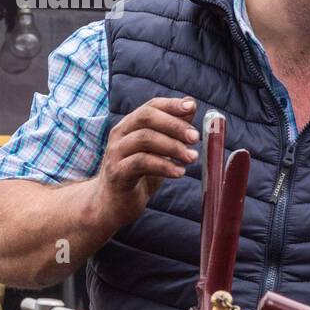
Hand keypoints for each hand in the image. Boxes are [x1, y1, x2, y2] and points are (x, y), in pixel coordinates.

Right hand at [92, 97, 199, 228]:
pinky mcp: (117, 172)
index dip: (172, 104)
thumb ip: (173, 129)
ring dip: (173, 146)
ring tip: (192, 158)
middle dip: (174, 125)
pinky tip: (179, 172)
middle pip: (146, 117)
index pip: (151, 106)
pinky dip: (164, 166)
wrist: (113, 204)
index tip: (192, 107)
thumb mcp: (159, 150)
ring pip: (144, 138)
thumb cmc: (140, 174)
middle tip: (195, 137)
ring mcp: (116, 152)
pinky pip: (141, 162)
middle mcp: (120, 133)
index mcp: (131, 125)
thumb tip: (190, 105)